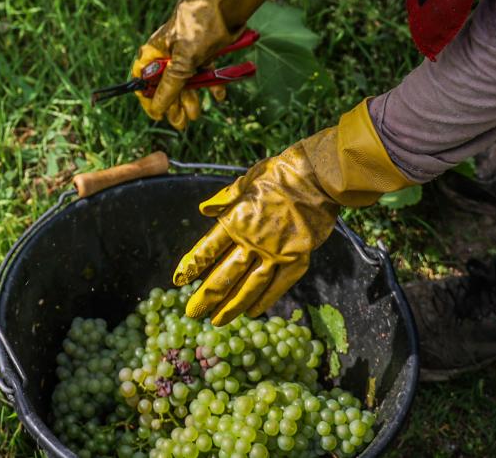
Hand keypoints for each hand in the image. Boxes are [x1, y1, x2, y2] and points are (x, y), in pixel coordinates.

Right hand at [133, 0, 313, 128]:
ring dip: (192, 97)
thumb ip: (171, 85)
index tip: (158, 114)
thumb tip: (157, 108)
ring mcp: (188, 48)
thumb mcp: (186, 59)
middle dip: (175, 103)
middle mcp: (169, 50)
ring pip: (187, 79)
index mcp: (156, 50)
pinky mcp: (206, 47)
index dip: (149, 98)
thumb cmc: (203, 23)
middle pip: (166, 83)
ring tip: (198, 113)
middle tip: (183, 122)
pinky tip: (219, 95)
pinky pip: (205, 69)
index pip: (143, 79)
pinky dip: (211, 83)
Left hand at [173, 99, 413, 324]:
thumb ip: (224, 199)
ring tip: (217, 322)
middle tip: (192, 313)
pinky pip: (278, 286)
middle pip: (225, 275)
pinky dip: (264, 300)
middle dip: (206, 297)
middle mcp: (253, 241)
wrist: (316, 177)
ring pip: (249, 287)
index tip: (178, 280)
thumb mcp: (245, 180)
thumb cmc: (279, 174)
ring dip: (231, 307)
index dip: (192, 266)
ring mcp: (276, 253)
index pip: (208, 249)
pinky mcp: (297, 259)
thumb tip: (203, 210)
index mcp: (237, 220)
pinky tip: (251, 313)